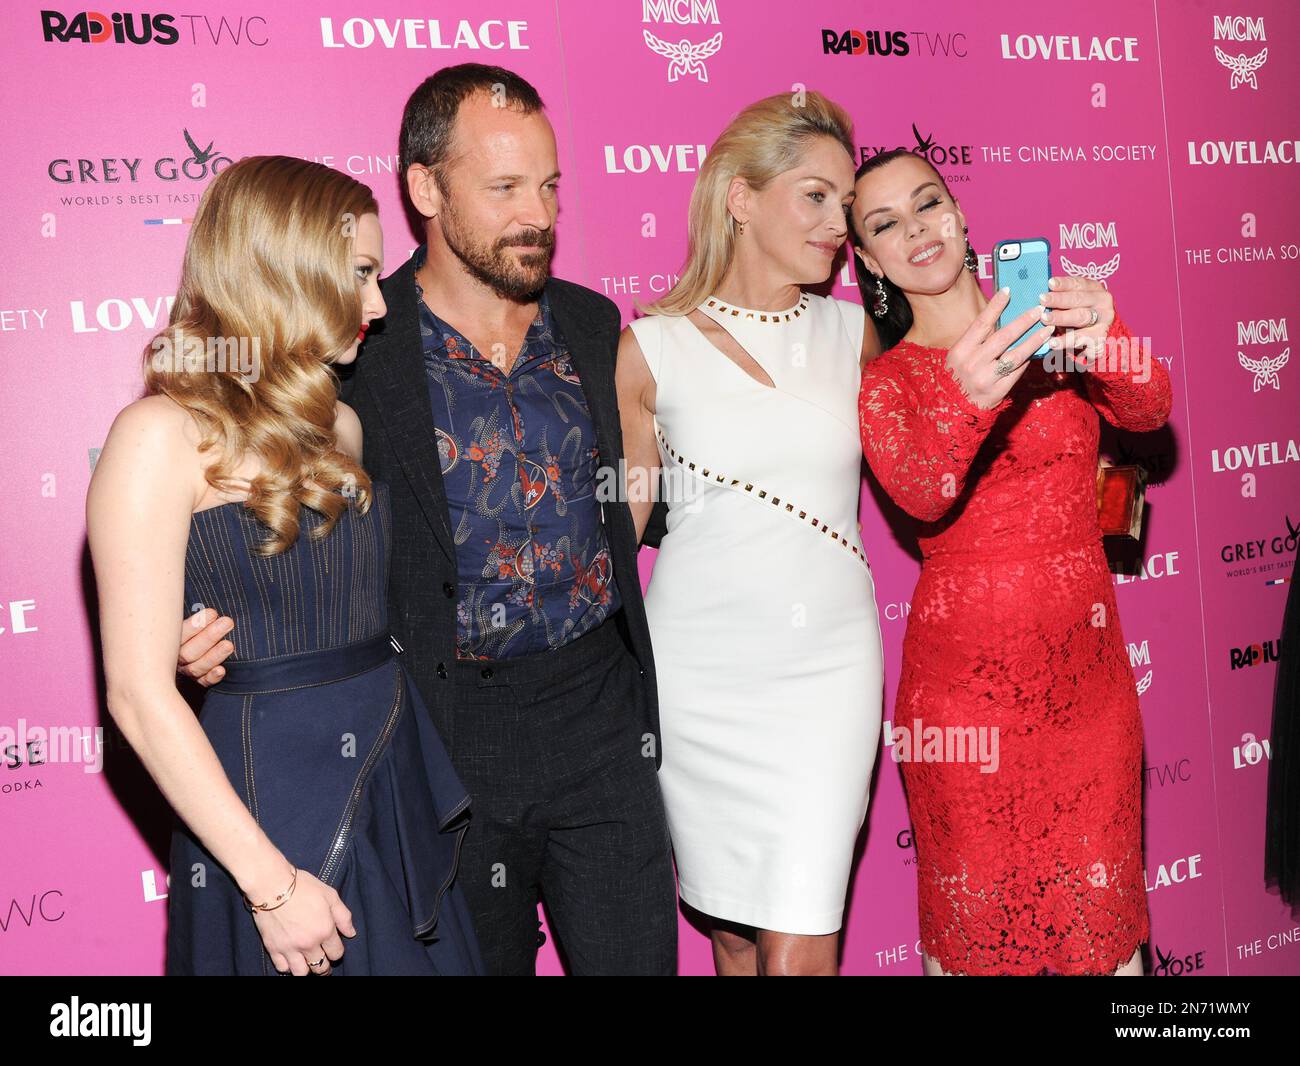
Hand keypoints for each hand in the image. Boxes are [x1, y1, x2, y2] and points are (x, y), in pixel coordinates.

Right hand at [178, 608, 235, 686]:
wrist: (191, 647)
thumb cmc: (194, 628)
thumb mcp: (188, 620)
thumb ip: (195, 616)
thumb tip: (208, 607)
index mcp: (170, 641)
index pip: (179, 634)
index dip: (195, 625)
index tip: (212, 613)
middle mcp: (174, 658)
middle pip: (188, 652)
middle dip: (209, 637)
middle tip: (227, 622)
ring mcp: (185, 671)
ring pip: (196, 667)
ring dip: (214, 656)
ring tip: (229, 645)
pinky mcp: (197, 683)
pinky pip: (203, 682)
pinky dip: (212, 677)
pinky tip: (221, 670)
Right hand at [248, 866, 355, 976]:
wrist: (272, 885)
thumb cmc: (303, 886)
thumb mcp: (330, 895)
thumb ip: (343, 916)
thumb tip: (351, 933)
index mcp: (325, 930)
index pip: (336, 953)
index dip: (337, 952)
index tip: (334, 948)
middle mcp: (308, 944)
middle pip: (321, 967)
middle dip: (325, 966)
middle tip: (324, 962)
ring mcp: (289, 948)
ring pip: (301, 973)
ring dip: (307, 970)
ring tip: (308, 963)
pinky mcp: (273, 948)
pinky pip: (282, 968)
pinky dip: (288, 967)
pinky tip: (291, 959)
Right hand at [946, 288, 1054, 409]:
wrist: (954, 409)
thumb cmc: (959, 377)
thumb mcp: (961, 356)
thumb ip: (979, 339)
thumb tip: (1003, 317)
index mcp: (961, 350)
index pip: (981, 323)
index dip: (995, 306)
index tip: (1008, 291)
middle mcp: (972, 363)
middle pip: (1003, 337)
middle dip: (1023, 321)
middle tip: (1039, 310)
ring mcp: (986, 378)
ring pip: (1015, 354)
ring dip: (1034, 340)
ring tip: (1047, 329)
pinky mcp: (998, 391)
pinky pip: (1017, 371)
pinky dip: (1028, 359)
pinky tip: (1038, 349)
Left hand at [1038, 275, 1114, 366]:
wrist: (1097, 335)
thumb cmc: (1077, 314)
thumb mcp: (1072, 303)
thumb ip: (1061, 299)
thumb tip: (1041, 298)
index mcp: (1094, 289)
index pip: (1078, 283)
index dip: (1064, 283)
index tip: (1050, 283)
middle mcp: (1102, 302)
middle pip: (1079, 299)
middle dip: (1059, 299)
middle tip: (1042, 300)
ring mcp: (1104, 319)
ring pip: (1081, 317)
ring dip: (1061, 318)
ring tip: (1045, 319)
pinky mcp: (1101, 336)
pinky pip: (1082, 339)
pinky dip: (1066, 341)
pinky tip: (1053, 343)